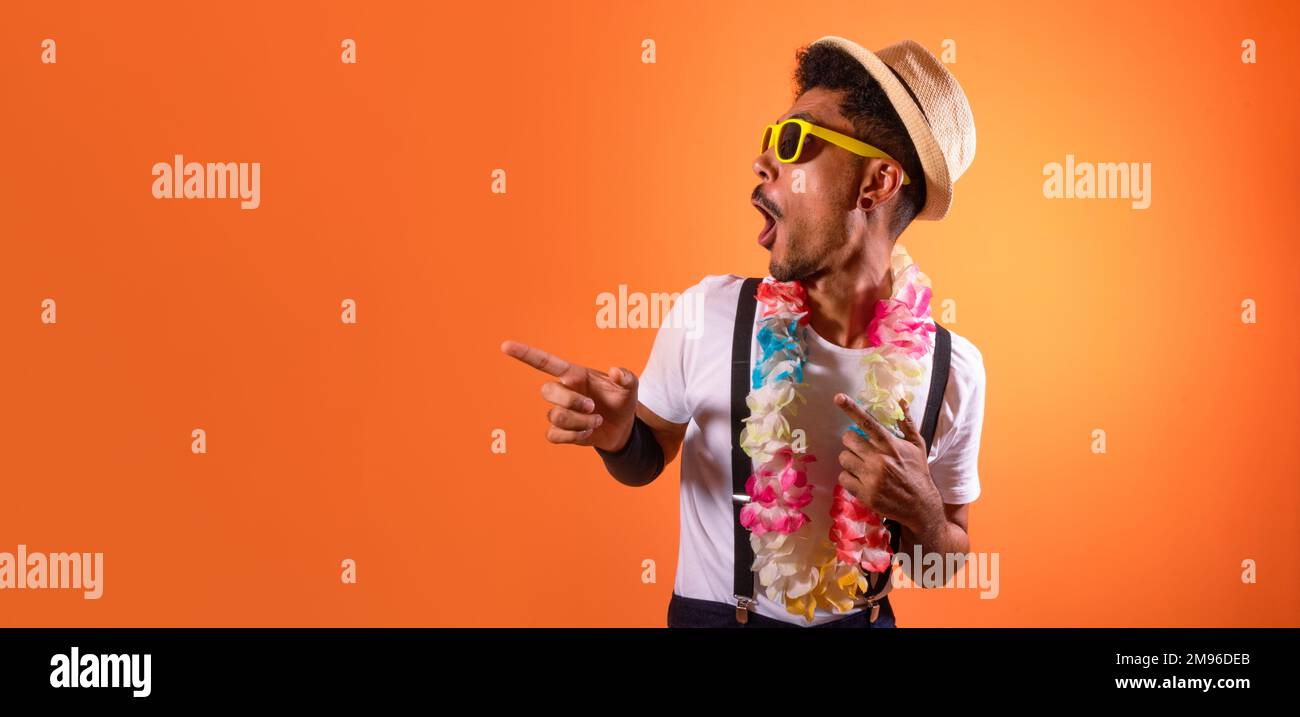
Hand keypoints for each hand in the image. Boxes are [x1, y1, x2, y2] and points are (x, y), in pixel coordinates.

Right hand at [500, 339, 638, 451]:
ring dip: (580, 422)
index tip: (505, 346)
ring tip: (597, 421)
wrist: (623, 427)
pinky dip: (573, 436)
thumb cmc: (622, 401)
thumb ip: (627, 376)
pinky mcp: (561, 432)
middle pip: (546, 390)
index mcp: (574, 374)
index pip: (544, 362)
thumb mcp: (631, 387)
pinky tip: (587, 433)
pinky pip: (553, 435)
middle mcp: (563, 391)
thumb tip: (616, 371)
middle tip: (593, 407)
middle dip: (571, 401)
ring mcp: (559, 412)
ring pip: (555, 416)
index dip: (525, 354)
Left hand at [833, 393, 942, 532]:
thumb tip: (902, 400)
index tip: (838, 397)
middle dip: (852, 442)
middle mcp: (879, 460)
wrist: (921, 506)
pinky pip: (843, 478)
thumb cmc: (917, 472)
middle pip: (848, 439)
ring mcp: (870, 478)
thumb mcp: (917, 446)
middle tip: (861, 449)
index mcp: (890, 445)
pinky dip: (849, 478)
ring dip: (850, 460)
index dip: (851, 408)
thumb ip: (907, 423)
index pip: (867, 422)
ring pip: (843, 458)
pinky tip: (862, 480)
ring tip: (863, 466)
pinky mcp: (864, 494)